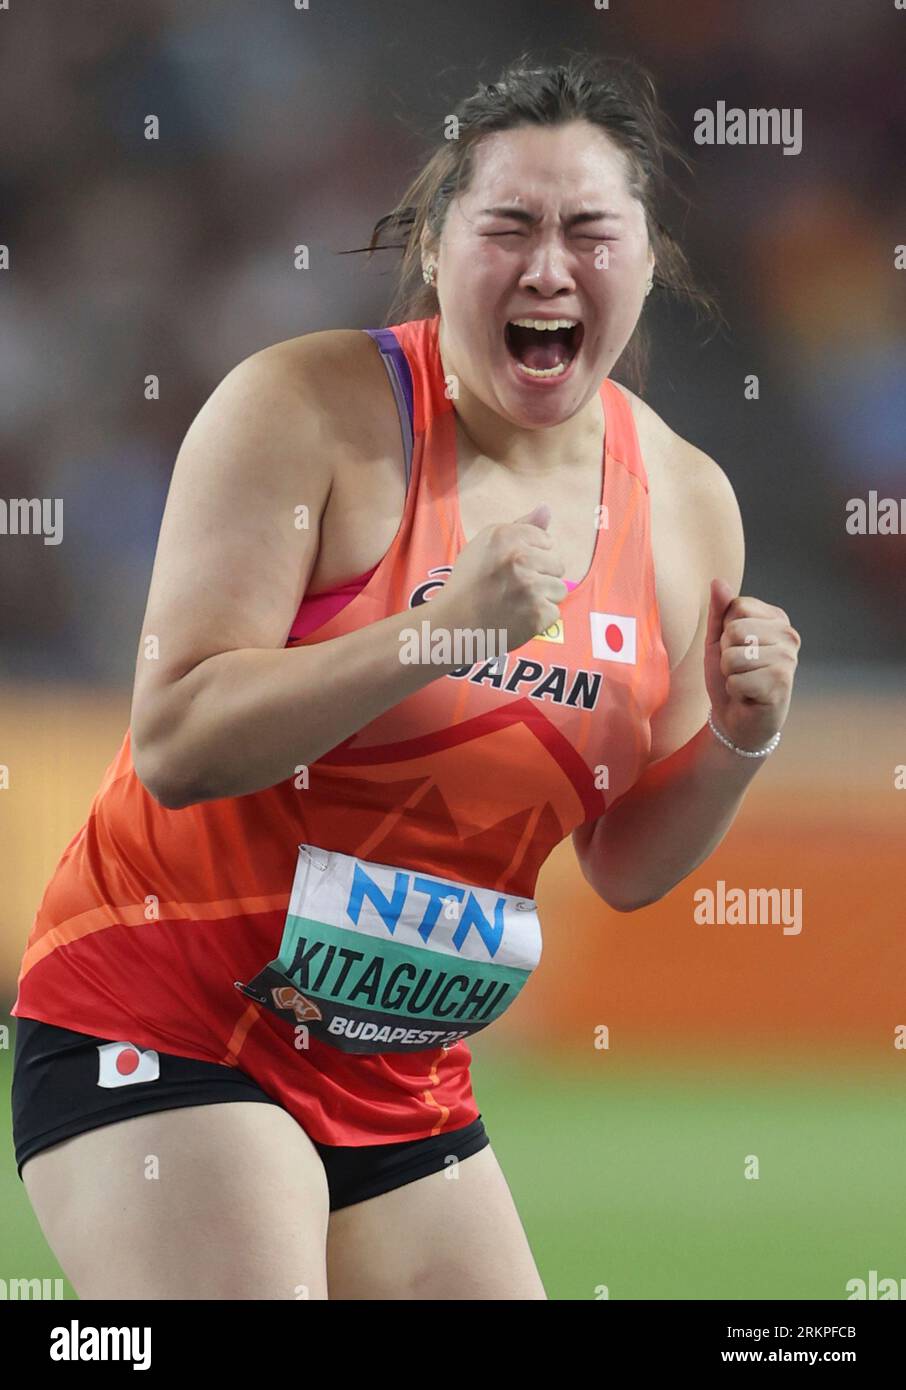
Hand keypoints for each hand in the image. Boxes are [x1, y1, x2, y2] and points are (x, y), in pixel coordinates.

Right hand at [434, 503, 567, 650]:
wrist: (453, 624)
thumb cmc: (469, 583)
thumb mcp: (487, 544)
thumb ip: (521, 527)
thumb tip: (547, 507)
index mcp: (506, 536)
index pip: (547, 541)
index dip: (532, 555)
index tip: (512, 568)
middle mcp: (520, 558)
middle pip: (558, 564)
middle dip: (540, 575)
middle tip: (514, 587)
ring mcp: (530, 587)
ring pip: (559, 589)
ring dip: (542, 598)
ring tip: (517, 603)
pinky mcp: (537, 614)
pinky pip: (554, 613)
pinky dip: (539, 619)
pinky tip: (518, 618)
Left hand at [704, 578, 800, 750]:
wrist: (738, 720)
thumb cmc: (729, 676)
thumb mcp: (718, 640)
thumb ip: (719, 611)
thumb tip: (718, 580)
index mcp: (776, 619)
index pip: (738, 605)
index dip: (725, 630)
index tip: (736, 648)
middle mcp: (788, 635)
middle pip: (735, 630)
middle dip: (726, 653)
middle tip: (739, 669)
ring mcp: (788, 660)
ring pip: (733, 656)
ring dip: (729, 674)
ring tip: (743, 682)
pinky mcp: (781, 684)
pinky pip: (736, 680)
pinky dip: (734, 691)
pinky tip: (748, 696)